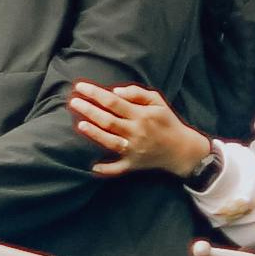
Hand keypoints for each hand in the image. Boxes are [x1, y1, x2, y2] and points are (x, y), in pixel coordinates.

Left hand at [66, 79, 214, 179]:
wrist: (182, 149)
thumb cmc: (167, 122)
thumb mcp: (158, 101)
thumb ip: (137, 93)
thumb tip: (115, 92)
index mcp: (141, 115)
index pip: (113, 102)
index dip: (95, 93)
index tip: (80, 86)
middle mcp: (136, 132)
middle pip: (107, 120)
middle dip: (88, 110)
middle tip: (73, 102)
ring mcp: (133, 149)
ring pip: (109, 141)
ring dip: (93, 133)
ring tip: (79, 124)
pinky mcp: (133, 164)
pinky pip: (117, 168)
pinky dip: (105, 169)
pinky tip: (92, 165)